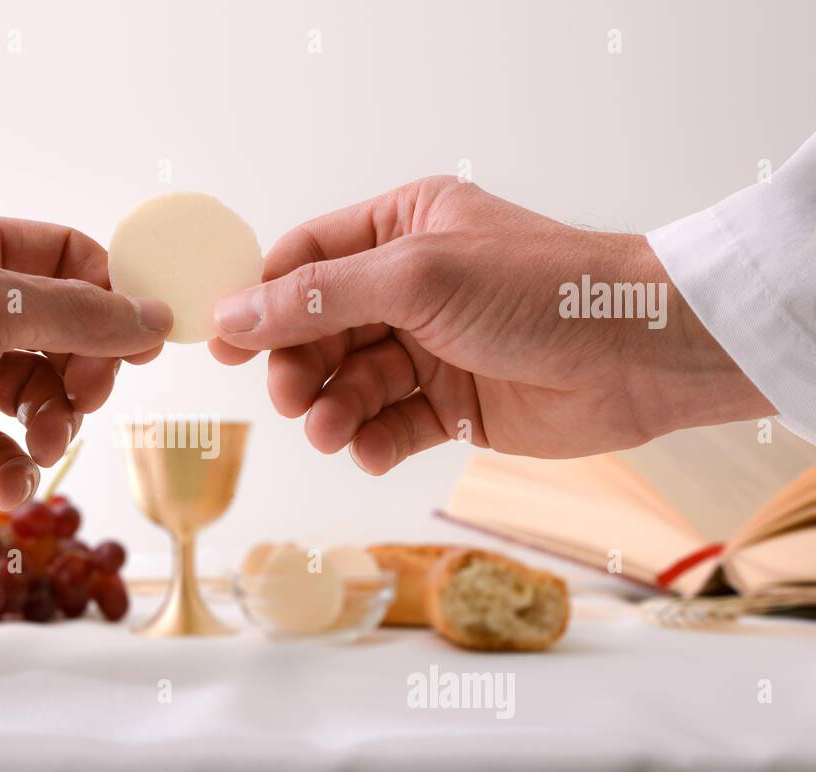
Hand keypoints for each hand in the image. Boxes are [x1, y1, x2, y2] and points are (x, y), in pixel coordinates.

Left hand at [0, 204, 171, 513]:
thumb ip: (79, 312)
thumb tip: (156, 319)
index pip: (63, 257)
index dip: (110, 297)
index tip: (145, 343)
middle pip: (57, 331)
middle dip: (81, 372)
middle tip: (84, 398)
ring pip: (32, 394)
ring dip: (51, 425)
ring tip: (42, 446)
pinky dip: (12, 469)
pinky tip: (11, 487)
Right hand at [210, 177, 771, 473]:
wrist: (638, 355)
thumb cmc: (538, 291)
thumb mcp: (417, 276)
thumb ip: (320, 296)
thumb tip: (232, 314)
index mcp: (400, 229)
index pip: (305, 260)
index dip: (260, 302)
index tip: (223, 346)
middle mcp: (410, 287)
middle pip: (318, 329)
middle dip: (299, 366)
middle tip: (291, 398)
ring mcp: (430, 348)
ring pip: (350, 383)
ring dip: (333, 411)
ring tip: (333, 433)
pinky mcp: (452, 406)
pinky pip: (390, 426)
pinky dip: (372, 441)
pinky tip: (371, 451)